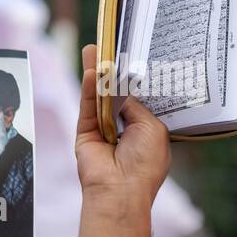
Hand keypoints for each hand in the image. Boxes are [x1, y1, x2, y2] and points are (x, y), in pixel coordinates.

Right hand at [75, 43, 170, 211]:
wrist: (121, 190)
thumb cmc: (144, 164)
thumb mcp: (151, 127)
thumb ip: (135, 103)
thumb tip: (121, 86)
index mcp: (146, 130)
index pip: (139, 99)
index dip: (135, 79)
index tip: (132, 56)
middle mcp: (124, 129)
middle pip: (116, 93)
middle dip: (114, 71)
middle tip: (109, 46)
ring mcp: (103, 130)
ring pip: (99, 96)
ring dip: (97, 73)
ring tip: (94, 49)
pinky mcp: (85, 133)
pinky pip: (87, 107)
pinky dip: (88, 89)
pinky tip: (90, 71)